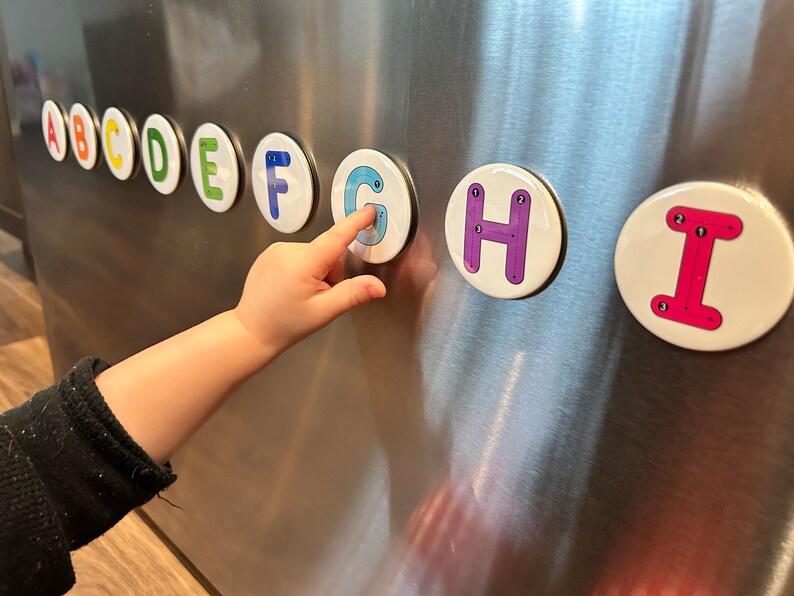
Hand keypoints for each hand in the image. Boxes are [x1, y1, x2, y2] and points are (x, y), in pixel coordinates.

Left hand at [234, 206, 386, 355]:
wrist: (253, 330)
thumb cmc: (285, 323)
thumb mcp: (324, 312)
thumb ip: (353, 294)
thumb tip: (377, 286)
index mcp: (303, 264)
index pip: (336, 238)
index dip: (355, 223)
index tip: (368, 211)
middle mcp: (288, 251)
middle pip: (329, 252)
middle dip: (331, 273)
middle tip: (319, 295)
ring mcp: (277, 250)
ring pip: (315, 254)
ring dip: (317, 271)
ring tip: (302, 293)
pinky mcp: (271, 252)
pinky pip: (300, 254)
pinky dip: (303, 269)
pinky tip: (292, 286)